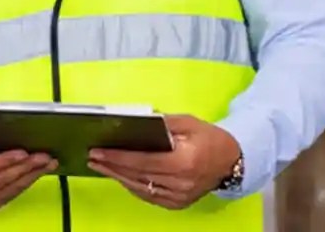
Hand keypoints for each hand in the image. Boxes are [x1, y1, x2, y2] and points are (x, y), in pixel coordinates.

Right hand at [0, 133, 56, 210]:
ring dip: (32, 175)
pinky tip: (38, 172)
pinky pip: (13, 194)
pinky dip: (27, 182)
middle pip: (2, 179)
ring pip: (11, 188)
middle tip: (43, 155)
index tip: (23, 152)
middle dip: (25, 166)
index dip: (4, 160)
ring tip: (47, 162)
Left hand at [87, 114, 241, 209]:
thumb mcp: (186, 122)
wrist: (232, 161)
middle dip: (112, 166)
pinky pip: (149, 195)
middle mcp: (181, 182)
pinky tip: (119, 175)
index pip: (143, 160)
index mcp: (184, 161)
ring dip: (118, 176)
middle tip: (92, 157)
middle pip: (138, 175)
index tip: (99, 150)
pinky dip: (132, 185)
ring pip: (141, 188)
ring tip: (100, 166)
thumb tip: (133, 122)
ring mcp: (180, 196)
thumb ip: (160, 122)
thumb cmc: (209, 138)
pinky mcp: (178, 203)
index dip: (118, 156)